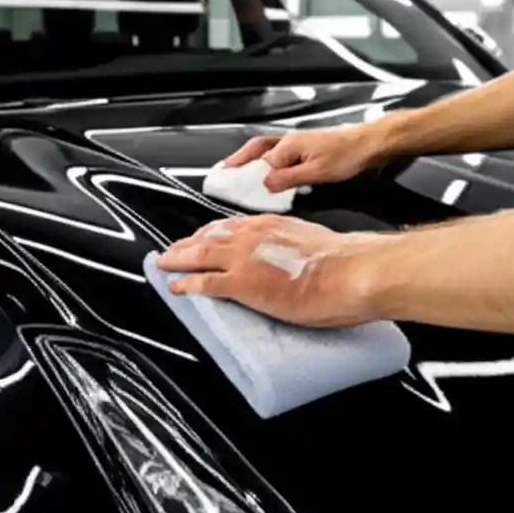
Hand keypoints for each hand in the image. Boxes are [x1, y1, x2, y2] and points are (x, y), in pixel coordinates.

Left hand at [156, 214, 392, 326]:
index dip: (211, 232)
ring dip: (178, 259)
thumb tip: (292, 257)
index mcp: (270, 225)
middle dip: (187, 244)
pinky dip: (186, 284)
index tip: (202, 237)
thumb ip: (292, 245)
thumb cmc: (342, 261)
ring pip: (199, 254)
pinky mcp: (241, 283)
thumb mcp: (311, 240)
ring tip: (164, 264)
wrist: (349, 271)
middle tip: (172, 250)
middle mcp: (251, 235)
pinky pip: (204, 282)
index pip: (230, 225)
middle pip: (208, 236)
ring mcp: (243, 258)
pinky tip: (176, 287)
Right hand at [222, 124, 391, 192]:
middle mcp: (290, 142)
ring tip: (240, 172)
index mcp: (288, 145)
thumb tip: (264, 184)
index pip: (260, 163)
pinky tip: (271, 174)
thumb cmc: (347, 157)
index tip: (232, 187)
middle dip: (239, 160)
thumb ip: (289, 178)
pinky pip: (281, 155)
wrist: (371, 145)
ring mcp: (299, 144)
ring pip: (268, 150)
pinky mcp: (308, 149)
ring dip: (252, 160)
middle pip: (257, 149)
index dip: (246, 175)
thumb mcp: (317, 172)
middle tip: (224, 172)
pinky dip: (269, 163)